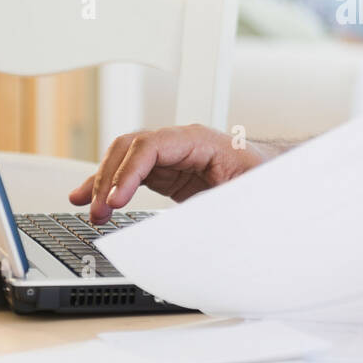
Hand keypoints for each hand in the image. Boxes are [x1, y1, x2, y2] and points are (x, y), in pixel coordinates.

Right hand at [68, 125, 268, 223]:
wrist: (275, 173)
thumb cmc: (264, 176)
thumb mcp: (245, 191)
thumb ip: (217, 203)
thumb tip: (189, 223)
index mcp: (198, 140)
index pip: (150, 145)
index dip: (128, 172)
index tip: (115, 200)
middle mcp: (179, 143)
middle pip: (129, 148)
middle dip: (108, 179)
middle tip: (100, 213)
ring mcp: (171, 156)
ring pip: (123, 158)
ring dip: (102, 182)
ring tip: (90, 210)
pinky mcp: (167, 172)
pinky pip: (130, 173)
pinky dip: (108, 185)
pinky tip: (87, 198)